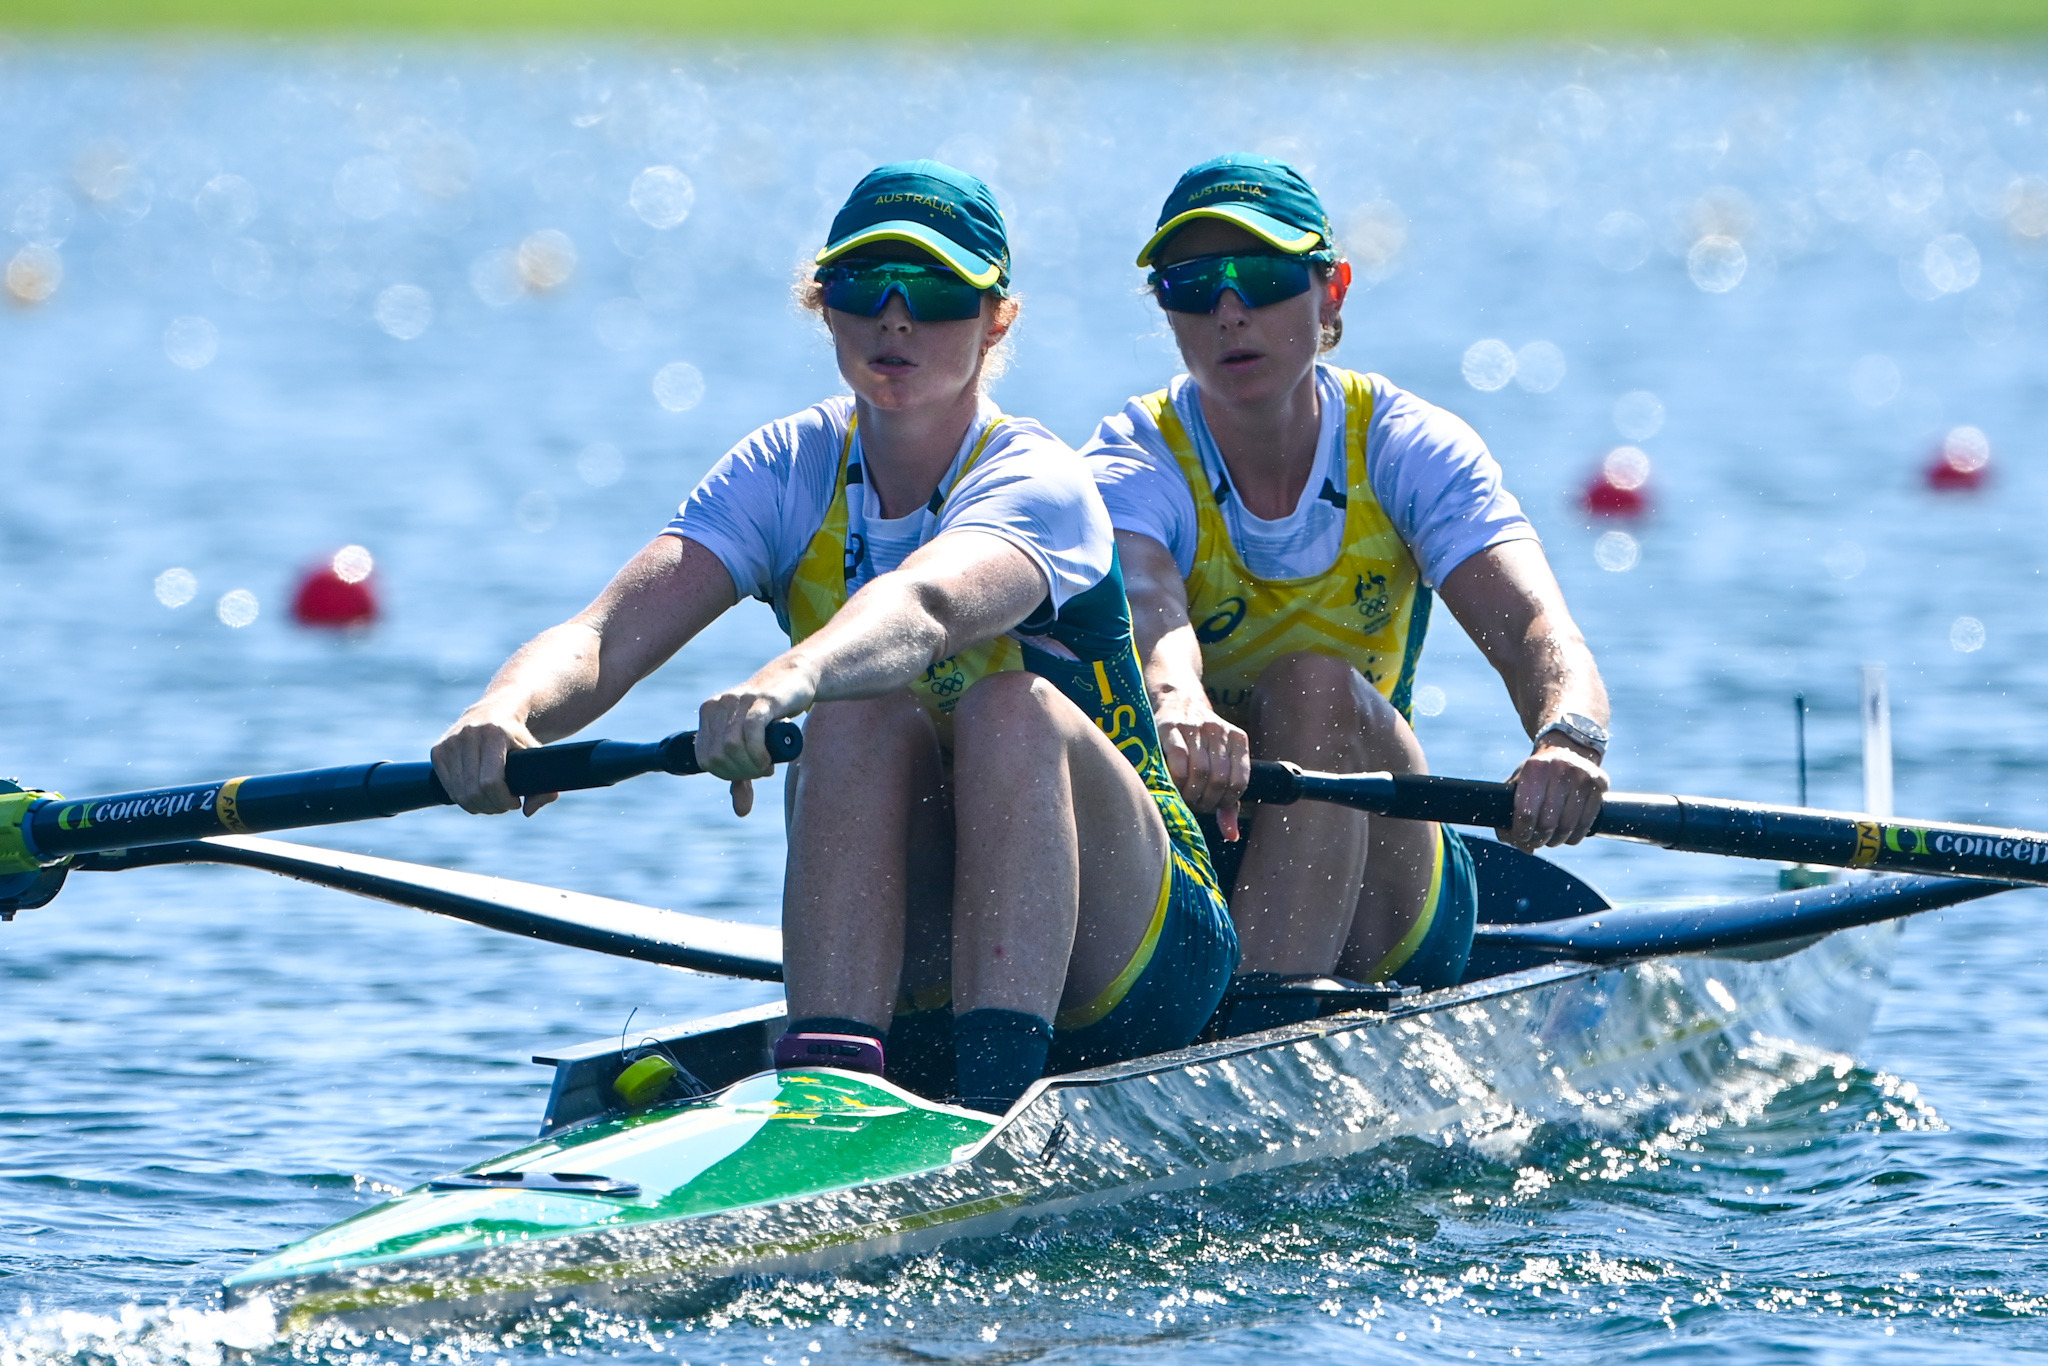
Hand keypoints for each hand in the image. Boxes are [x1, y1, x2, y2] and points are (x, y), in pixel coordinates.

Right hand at [432, 707, 559, 816]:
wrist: (493, 712)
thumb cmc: (518, 739)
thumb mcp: (536, 756)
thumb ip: (543, 786)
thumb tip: (528, 812)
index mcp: (494, 734)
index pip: (491, 781)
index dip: (503, 799)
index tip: (515, 802)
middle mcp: (468, 735)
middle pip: (474, 791)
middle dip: (492, 806)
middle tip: (504, 804)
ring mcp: (450, 743)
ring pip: (460, 793)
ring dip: (478, 806)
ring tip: (492, 800)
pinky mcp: (438, 751)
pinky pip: (448, 788)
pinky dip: (463, 799)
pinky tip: (477, 793)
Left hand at [696, 655, 817, 816]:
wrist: (794, 681)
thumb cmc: (771, 716)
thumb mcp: (752, 747)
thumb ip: (742, 777)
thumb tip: (741, 811)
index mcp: (708, 713)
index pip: (706, 759)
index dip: (728, 774)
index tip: (750, 773)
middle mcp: (718, 705)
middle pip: (719, 755)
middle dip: (742, 771)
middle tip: (762, 769)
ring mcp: (738, 700)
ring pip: (732, 745)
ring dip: (752, 764)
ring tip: (767, 764)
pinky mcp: (760, 700)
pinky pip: (751, 731)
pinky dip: (758, 752)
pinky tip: (768, 759)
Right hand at [1153, 689, 1248, 840]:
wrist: (1176, 699)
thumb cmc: (1200, 741)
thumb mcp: (1219, 762)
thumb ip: (1227, 800)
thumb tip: (1231, 836)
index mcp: (1238, 739)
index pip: (1240, 781)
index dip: (1226, 801)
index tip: (1213, 806)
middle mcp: (1220, 731)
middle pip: (1220, 779)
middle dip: (1207, 800)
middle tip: (1196, 804)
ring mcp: (1196, 728)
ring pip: (1200, 771)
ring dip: (1191, 793)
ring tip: (1185, 797)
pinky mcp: (1171, 727)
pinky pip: (1178, 759)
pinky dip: (1177, 779)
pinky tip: (1174, 785)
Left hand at [1500, 741, 1607, 850]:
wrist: (1568, 750)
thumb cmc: (1537, 774)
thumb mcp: (1518, 784)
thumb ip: (1509, 814)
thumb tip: (1525, 847)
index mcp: (1534, 768)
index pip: (1526, 813)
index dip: (1522, 832)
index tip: (1522, 836)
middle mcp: (1560, 769)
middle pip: (1547, 824)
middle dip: (1538, 839)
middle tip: (1536, 840)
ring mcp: (1583, 776)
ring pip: (1567, 828)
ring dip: (1556, 840)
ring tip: (1550, 839)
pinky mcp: (1600, 785)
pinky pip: (1585, 825)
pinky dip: (1573, 837)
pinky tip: (1566, 835)